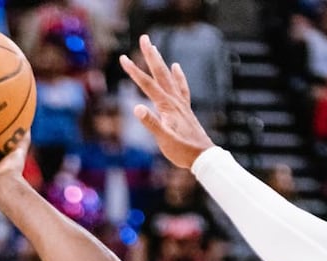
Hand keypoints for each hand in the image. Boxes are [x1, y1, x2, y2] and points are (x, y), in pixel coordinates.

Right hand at [120, 35, 214, 169]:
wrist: (203, 157)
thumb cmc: (183, 151)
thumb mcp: (164, 140)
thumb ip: (151, 123)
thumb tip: (136, 108)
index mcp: (166, 106)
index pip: (147, 85)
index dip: (134, 71)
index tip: (123, 58)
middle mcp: (174, 101)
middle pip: (160, 73)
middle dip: (150, 55)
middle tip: (144, 38)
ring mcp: (181, 104)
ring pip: (169, 77)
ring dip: (161, 62)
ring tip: (155, 48)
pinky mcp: (185, 109)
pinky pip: (181, 87)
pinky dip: (178, 76)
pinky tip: (176, 67)